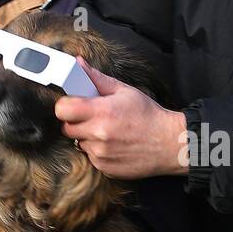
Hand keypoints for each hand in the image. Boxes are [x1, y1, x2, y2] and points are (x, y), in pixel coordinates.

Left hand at [53, 58, 187, 179]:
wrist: (169, 143)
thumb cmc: (148, 115)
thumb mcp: (125, 91)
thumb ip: (97, 79)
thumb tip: (78, 64)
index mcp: (102, 111)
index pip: (63, 109)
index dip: (66, 106)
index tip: (74, 105)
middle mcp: (99, 134)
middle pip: (67, 128)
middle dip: (76, 122)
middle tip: (94, 118)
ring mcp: (101, 153)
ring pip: (79, 143)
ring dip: (88, 137)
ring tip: (109, 132)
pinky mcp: (104, 167)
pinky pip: (90, 156)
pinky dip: (98, 151)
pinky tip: (114, 145)